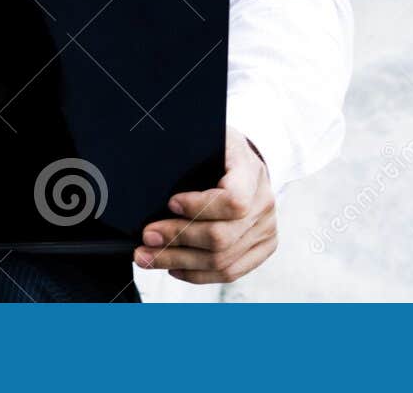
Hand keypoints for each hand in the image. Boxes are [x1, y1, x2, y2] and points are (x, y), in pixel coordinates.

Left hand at [135, 125, 276, 283]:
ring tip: (148, 257)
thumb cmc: (218, 149)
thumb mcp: (206, 138)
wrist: (246, 161)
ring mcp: (266, 229)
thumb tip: (148, 173)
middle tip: (147, 236)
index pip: (234, 200)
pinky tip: (174, 267)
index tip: (170, 203)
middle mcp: (264, 203)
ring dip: (179, 261)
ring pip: (222, 260)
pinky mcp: (262, 247)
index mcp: (250, 170)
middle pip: (222, 236)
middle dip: (177, 238)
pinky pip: (230, 272)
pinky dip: (197, 273)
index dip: (199, 207)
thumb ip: (187, 153)